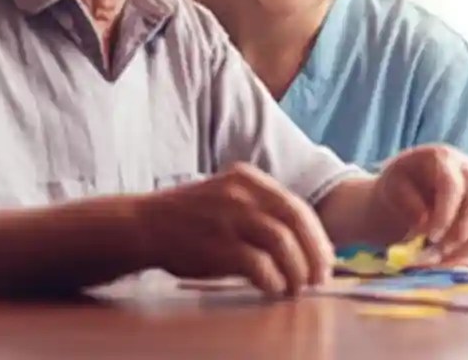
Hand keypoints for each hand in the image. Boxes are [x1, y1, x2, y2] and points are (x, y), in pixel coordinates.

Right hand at [131, 163, 333, 296]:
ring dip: (296, 270)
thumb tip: (302, 244)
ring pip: (282, 242)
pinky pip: (258, 264)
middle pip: (296, 222)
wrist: (142, 224)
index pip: (297, 206)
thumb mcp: (228, 198)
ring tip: (297, 288)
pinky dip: (272, 279)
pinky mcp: (215, 244)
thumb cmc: (190, 218)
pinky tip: (274, 290)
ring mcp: (228, 217)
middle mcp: (242, 193)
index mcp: (248, 179)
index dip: (317, 235)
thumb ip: (261, 211)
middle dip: (314, 253)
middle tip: (319, 278)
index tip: (325, 258)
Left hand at [371, 145, 467, 263]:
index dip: (445, 214)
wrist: (412, 188)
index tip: (431, 237)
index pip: (452, 185)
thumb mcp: (390, 186)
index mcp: (444, 157)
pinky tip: (452, 259)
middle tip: (436, 255)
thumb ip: (405, 201)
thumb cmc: (400, 185)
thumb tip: (425, 222)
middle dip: (457, 234)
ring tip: (441, 261)